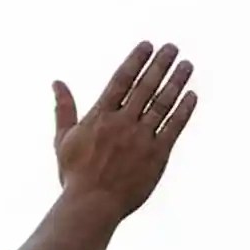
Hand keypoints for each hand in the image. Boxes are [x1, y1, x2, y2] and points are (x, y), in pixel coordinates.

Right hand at [52, 41, 197, 219]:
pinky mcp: (157, 155)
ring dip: (176, 81)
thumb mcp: (63, 138)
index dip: (136, 60)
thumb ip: (63, 107)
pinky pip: (174, 127)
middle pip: (145, 86)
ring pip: (163, 103)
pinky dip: (184, 110)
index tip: (148, 45)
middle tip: (172, 47)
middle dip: (160, 64)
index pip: (122, 79)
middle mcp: (123, 122)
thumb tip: (57, 82)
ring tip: (187, 64)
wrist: (92, 204)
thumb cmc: (75, 174)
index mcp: (100, 116)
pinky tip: (192, 95)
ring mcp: (141, 138)